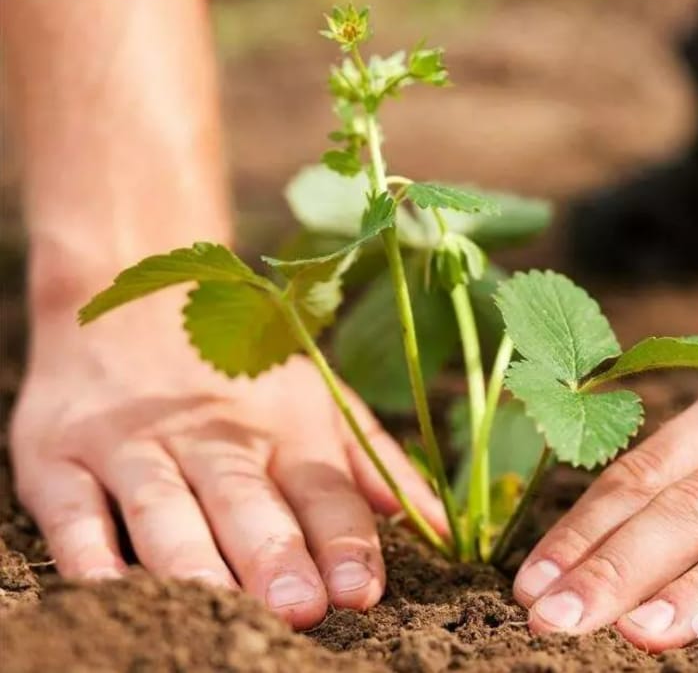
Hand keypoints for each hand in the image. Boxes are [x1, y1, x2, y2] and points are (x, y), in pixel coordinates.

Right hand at [11, 290, 445, 628]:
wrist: (131, 291)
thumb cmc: (241, 370)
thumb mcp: (316, 400)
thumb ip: (372, 463)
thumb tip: (436, 524)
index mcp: (284, 426)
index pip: (321, 489)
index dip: (344, 540)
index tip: (365, 591)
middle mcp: (213, 434)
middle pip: (247, 498)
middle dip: (276, 554)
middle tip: (303, 608)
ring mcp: (134, 443)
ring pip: (164, 505)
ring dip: (193, 558)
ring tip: (221, 606)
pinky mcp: (60, 455)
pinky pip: (74, 508)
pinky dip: (87, 548)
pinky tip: (109, 587)